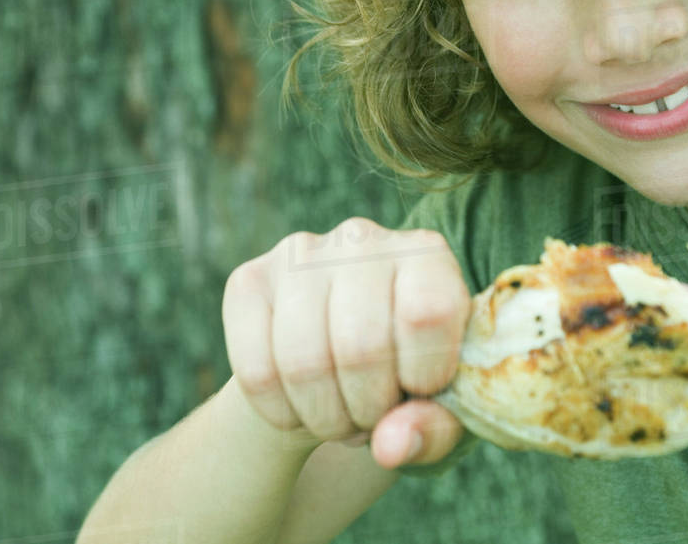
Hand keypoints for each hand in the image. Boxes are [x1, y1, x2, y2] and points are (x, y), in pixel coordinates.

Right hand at [223, 217, 469, 468]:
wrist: (337, 358)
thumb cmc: (404, 375)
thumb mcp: (438, 406)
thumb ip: (431, 429)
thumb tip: (389, 447)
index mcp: (426, 254)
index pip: (427, 312)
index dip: (424, 375)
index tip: (419, 391)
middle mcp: (362, 239)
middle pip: (361, 346)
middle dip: (368, 410)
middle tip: (372, 419)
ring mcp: (299, 254)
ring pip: (304, 362)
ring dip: (325, 418)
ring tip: (340, 419)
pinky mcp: (248, 280)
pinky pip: (256, 370)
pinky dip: (281, 414)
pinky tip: (300, 410)